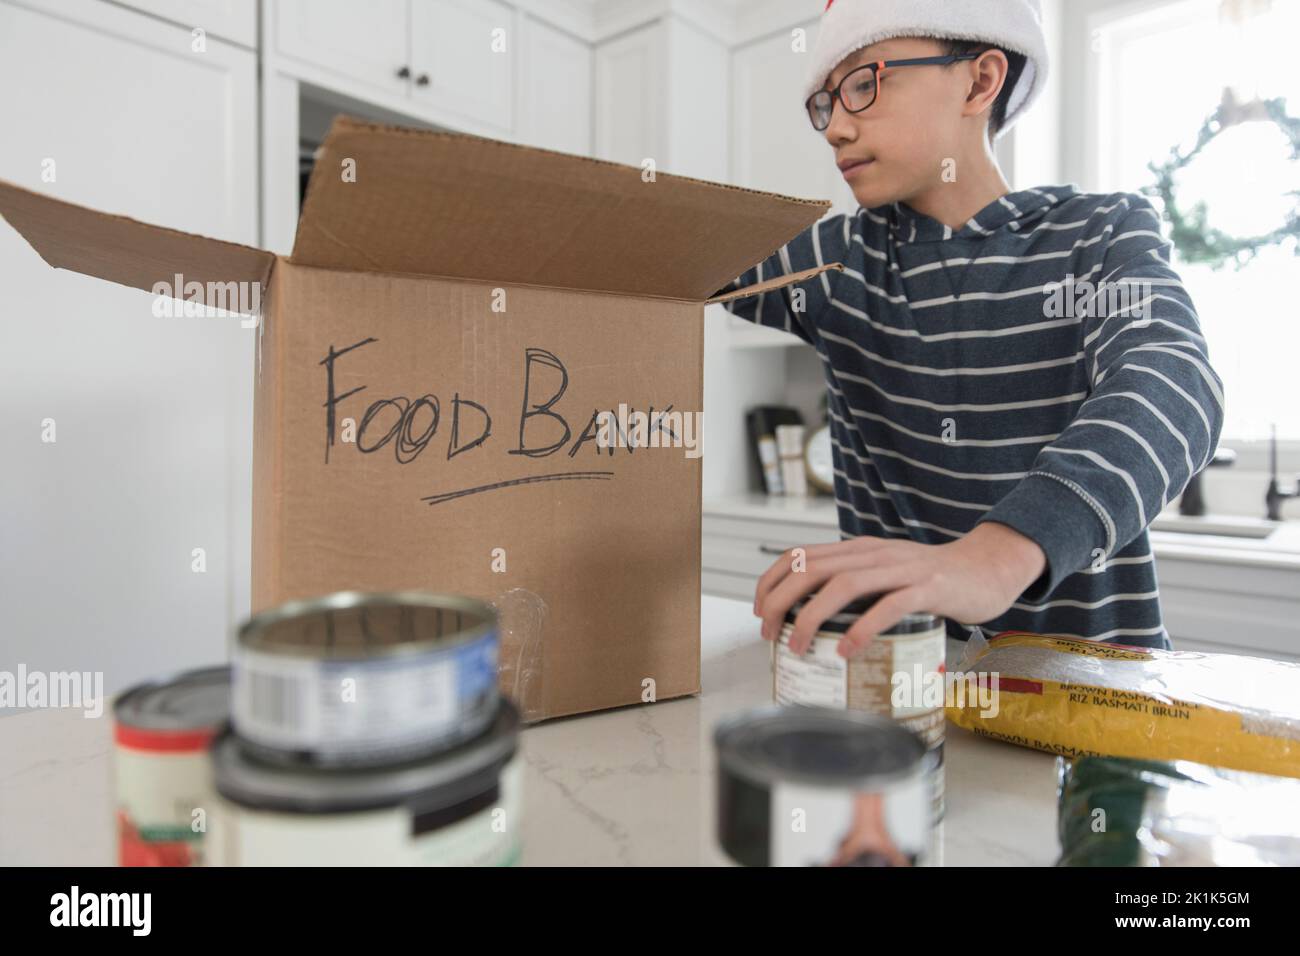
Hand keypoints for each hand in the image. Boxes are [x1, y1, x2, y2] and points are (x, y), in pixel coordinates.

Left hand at [752, 522, 1045, 657]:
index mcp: (858, 550)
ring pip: (844, 584)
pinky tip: (846, 650)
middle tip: (768, 633)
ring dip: (812, 616)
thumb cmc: (933, 579)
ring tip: (797, 646)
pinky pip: (890, 605)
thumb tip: (813, 621)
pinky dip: (863, 628)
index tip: (759, 611)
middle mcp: (874, 554)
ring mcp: (902, 568)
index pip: (800, 554)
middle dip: (780, 601)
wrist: (989, 566)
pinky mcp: (929, 587)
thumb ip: (855, 587)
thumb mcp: (885, 573)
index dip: (771, 580)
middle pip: (812, 569)